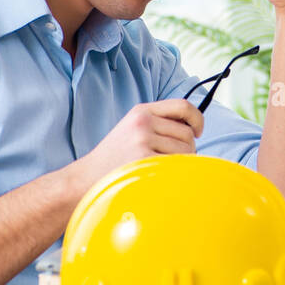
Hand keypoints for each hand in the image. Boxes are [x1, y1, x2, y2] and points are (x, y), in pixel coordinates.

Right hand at [71, 99, 204, 193]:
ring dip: (182, 163)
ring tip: (161, 169)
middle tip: (171, 160)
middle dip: (187, 148)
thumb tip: (195, 130)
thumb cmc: (115, 158)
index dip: (197, 119)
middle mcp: (143, 122)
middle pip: (187, 133)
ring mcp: (142, 141)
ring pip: (186, 151)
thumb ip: (159, 124)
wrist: (85, 178)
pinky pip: (176, 166)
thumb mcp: (132, 129)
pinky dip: (175, 173)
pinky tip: (160, 177)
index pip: (183, 106)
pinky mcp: (144, 160)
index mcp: (141, 111)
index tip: (199, 131)